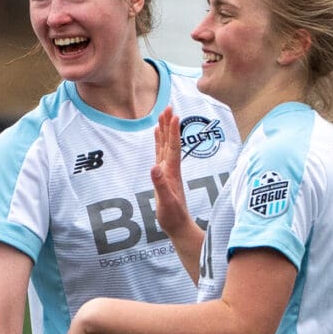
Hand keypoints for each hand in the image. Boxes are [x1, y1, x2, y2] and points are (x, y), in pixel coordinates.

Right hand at [151, 106, 191, 233]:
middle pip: (170, 142)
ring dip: (164, 131)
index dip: (172, 131)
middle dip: (168, 125)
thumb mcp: (166, 201)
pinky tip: (158, 138)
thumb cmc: (172, 216)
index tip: (173, 115)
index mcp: (172, 172)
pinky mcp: (164, 176)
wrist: (178, 226)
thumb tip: (154, 167)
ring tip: (162, 116)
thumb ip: (160, 184)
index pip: (172, 147)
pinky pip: (161, 155)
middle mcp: (171, 169)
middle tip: (167, 107)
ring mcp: (168, 172)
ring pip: (165, 147)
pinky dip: (159, 144)